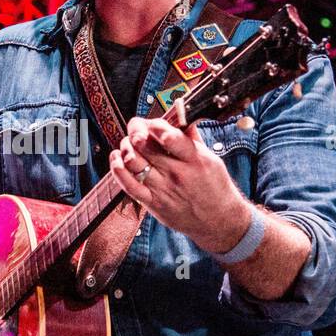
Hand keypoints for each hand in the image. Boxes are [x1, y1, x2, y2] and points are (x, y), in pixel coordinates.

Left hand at [109, 117, 252, 253]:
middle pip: (144, 145)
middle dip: (135, 130)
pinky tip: (117, 158)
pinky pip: (128, 185)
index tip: (151, 123)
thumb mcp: (211, 158)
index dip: (153, 124)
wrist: (218, 220)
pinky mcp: (153, 203)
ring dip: (126, 147)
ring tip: (129, 143)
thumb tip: (179, 115)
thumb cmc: (215, 187)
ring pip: (133, 162)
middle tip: (136, 128)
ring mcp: (163, 190)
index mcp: (194, 159)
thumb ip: (191, 137)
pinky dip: (117, 168)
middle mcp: (177, 174)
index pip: (167, 136)